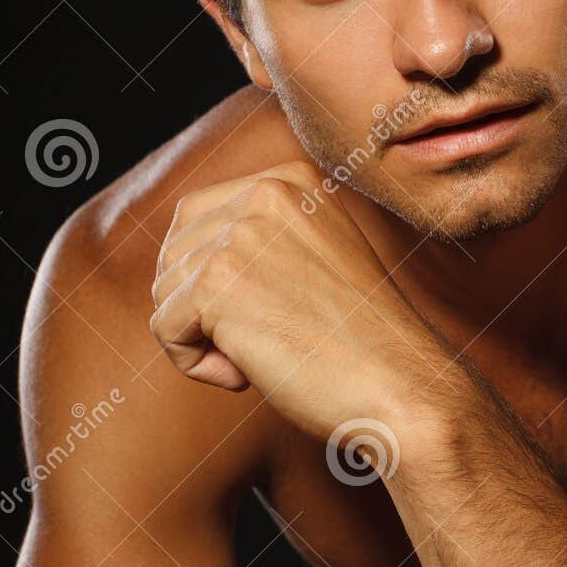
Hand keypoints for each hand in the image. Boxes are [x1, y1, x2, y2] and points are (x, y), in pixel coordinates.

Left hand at [149, 161, 450, 445]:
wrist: (402, 385)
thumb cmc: (362, 342)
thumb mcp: (314, 260)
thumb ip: (260, 240)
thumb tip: (175, 257)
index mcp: (290, 181)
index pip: (197, 215)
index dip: (208, 275)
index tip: (264, 314)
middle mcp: (263, 194)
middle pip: (174, 253)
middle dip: (200, 309)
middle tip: (262, 342)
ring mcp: (240, 236)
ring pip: (165, 291)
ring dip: (200, 337)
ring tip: (260, 356)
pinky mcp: (218, 284)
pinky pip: (164, 328)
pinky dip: (195, 364)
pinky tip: (247, 374)